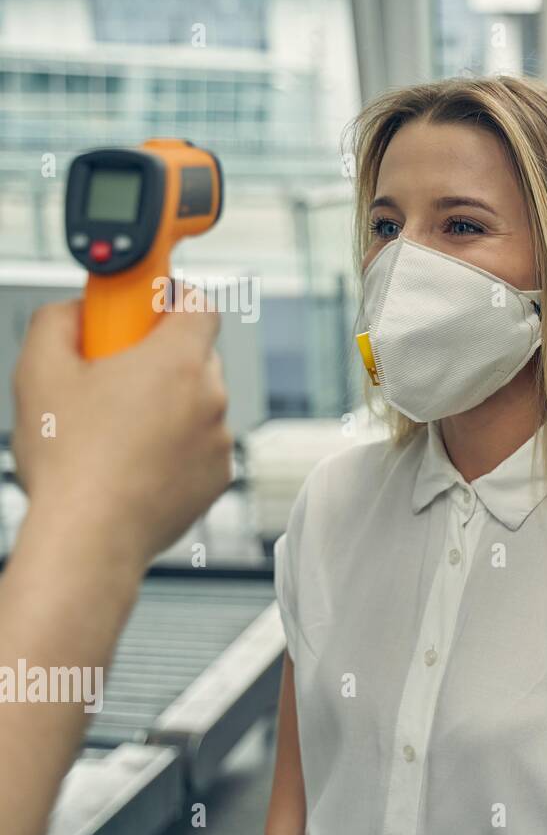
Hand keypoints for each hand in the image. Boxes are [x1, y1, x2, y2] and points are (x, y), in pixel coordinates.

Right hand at [11, 299, 232, 572]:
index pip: (200, 305)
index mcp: (178, 362)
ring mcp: (219, 440)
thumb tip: (75, 310)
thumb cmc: (69, 459)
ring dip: (168, 405)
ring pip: (198, 403)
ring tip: (117, 428)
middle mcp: (212, 398)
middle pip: (198, 355)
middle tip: (117, 373)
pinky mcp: (218, 477)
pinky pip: (201, 445)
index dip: (173, 299)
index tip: (147, 308)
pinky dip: (176, 446)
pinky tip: (134, 461)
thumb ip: (58, 321)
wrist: (91, 535)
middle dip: (161, 357)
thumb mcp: (39, 371)